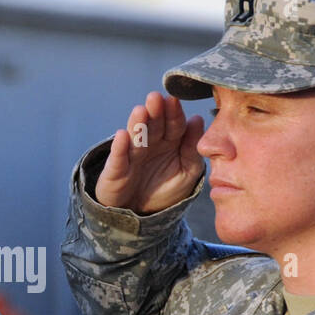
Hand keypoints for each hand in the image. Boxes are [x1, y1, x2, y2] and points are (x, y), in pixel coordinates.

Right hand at [94, 92, 205, 213]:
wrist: (142, 216)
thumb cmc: (166, 190)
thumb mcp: (187, 172)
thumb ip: (193, 148)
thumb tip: (197, 119)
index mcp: (170, 141)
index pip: (174, 123)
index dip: (174, 112)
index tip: (174, 100)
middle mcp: (150, 143)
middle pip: (153, 125)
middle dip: (154, 111)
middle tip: (156, 98)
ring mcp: (132, 154)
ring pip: (136, 136)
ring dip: (137, 124)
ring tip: (140, 111)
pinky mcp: (116, 169)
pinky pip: (119, 157)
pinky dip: (120, 147)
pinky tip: (122, 136)